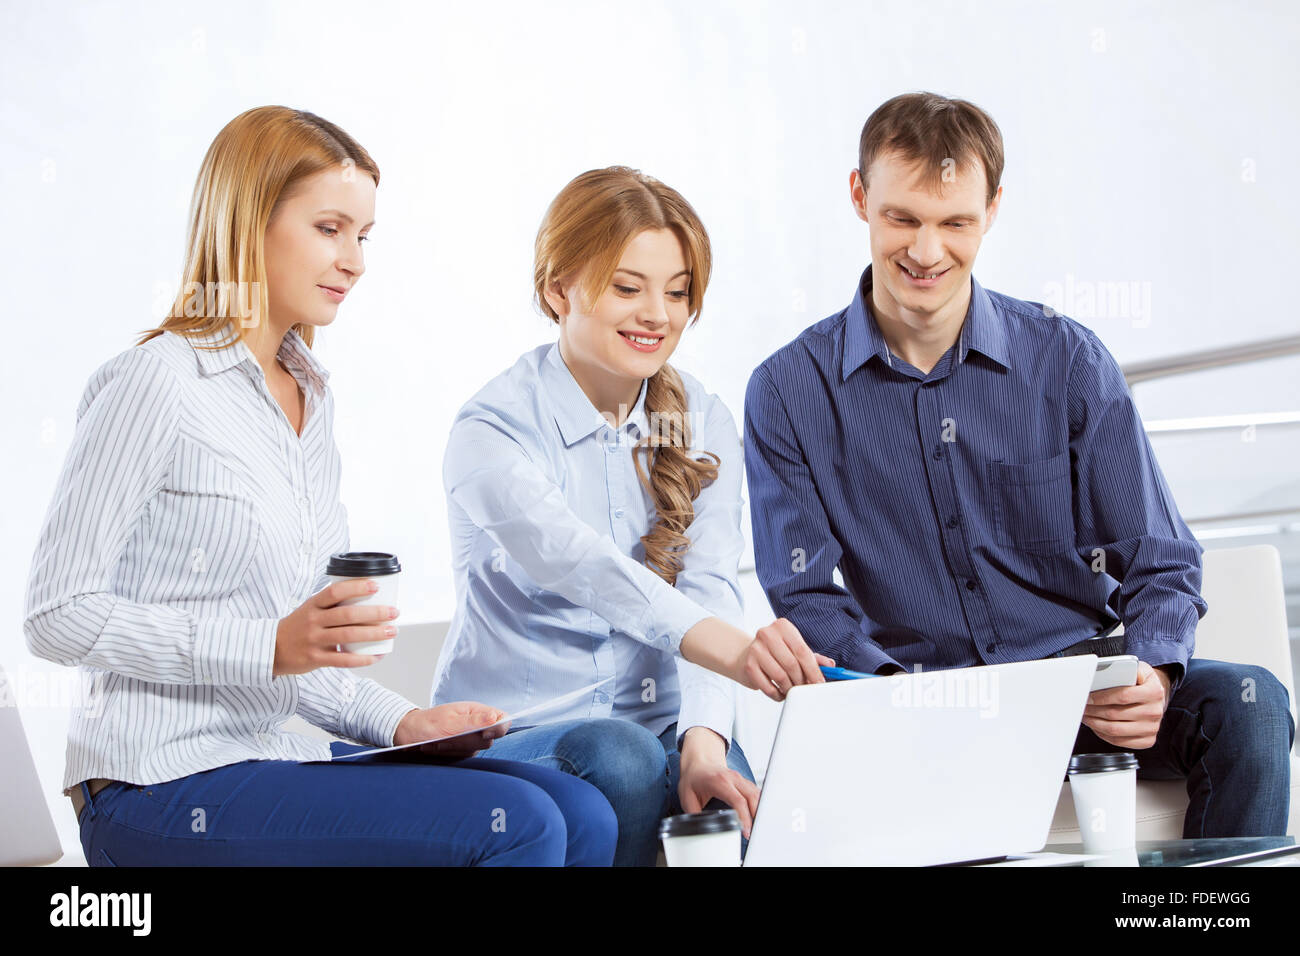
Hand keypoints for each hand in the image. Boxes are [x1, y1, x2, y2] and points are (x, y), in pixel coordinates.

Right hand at [273, 578, 398, 675]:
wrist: (272, 649)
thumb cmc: (298, 626)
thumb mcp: (310, 608)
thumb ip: (332, 604)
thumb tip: (367, 596)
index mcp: (313, 605)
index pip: (335, 592)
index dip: (356, 587)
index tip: (375, 585)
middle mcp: (313, 621)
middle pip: (347, 615)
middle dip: (375, 613)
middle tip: (394, 612)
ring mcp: (314, 640)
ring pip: (348, 636)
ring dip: (374, 633)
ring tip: (392, 631)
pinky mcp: (315, 659)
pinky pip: (343, 660)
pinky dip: (362, 659)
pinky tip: (377, 656)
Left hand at [393, 702, 509, 758]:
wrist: (408, 734)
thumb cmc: (427, 723)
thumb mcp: (450, 722)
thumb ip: (474, 721)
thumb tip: (495, 717)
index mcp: (477, 711)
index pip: (503, 719)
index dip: (498, 728)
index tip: (484, 734)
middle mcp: (477, 724)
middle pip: (489, 739)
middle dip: (467, 741)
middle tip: (447, 736)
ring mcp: (471, 738)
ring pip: (476, 750)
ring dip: (455, 748)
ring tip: (438, 741)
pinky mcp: (463, 750)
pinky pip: (465, 757)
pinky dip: (450, 754)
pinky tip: (437, 748)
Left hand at [677, 728, 759, 838]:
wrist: (698, 762)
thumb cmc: (693, 777)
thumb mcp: (687, 796)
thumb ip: (694, 813)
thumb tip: (699, 827)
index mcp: (719, 781)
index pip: (738, 800)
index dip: (744, 817)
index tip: (745, 830)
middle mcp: (733, 778)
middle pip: (753, 797)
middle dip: (755, 816)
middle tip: (751, 832)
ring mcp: (740, 778)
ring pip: (757, 794)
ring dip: (758, 811)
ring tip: (753, 826)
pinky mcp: (743, 781)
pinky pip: (755, 793)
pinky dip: (757, 805)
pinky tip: (754, 815)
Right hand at [742, 618, 833, 701]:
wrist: (746, 654)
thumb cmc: (776, 652)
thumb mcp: (794, 649)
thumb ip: (812, 657)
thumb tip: (831, 665)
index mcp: (782, 626)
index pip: (803, 651)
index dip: (814, 670)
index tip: (820, 683)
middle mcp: (767, 634)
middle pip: (792, 664)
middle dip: (802, 681)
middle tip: (805, 688)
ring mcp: (756, 649)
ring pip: (780, 677)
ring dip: (790, 688)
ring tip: (793, 690)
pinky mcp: (748, 665)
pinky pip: (768, 686)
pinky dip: (778, 694)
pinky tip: (781, 692)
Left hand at [1082, 661, 1171, 750]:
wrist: (1156, 697)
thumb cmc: (1142, 682)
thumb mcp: (1140, 669)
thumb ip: (1128, 668)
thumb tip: (1112, 669)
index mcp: (1154, 692)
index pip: (1123, 696)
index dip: (1101, 697)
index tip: (1088, 696)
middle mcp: (1155, 711)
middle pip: (1115, 714)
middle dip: (1093, 710)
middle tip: (1082, 706)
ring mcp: (1152, 728)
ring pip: (1115, 730)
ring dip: (1095, 723)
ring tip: (1085, 716)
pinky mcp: (1148, 740)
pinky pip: (1120, 741)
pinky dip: (1103, 734)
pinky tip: (1096, 726)